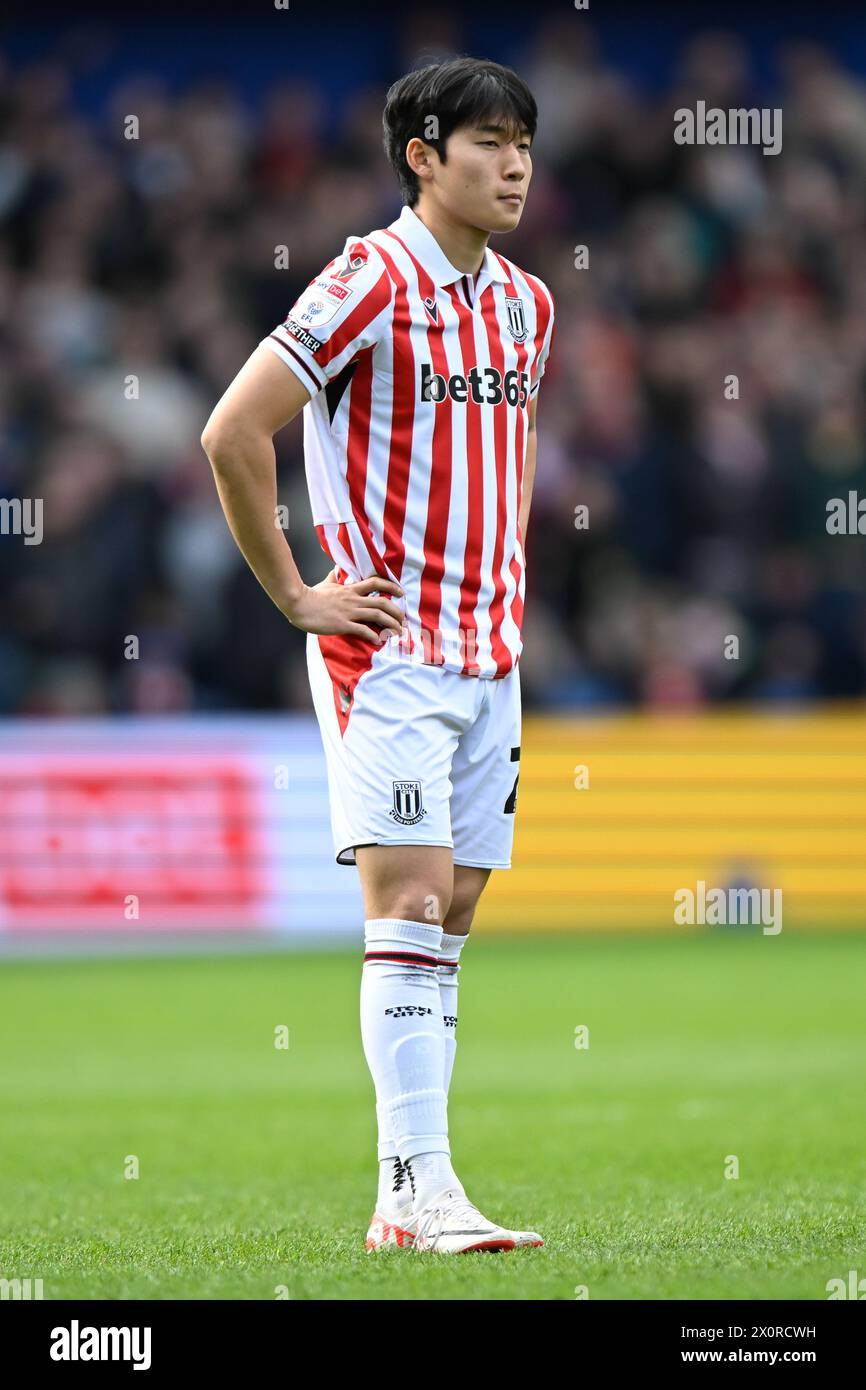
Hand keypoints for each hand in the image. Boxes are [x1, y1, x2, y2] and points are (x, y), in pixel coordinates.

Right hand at [284, 570, 404, 644]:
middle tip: (404, 619)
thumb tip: (336, 570)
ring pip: (376, 615)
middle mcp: (353, 599)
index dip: (391, 586)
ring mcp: (349, 612)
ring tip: (398, 632)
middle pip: (382, 602)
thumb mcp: (326, 583)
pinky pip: (362, 629)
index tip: (401, 593)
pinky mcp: (342, 624)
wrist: (299, 603)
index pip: (375, 582)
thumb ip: (334, 577)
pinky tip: (378, 641)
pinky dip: (373, 635)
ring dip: (390, 624)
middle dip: (396, 611)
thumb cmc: (311, 595)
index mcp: (350, 589)